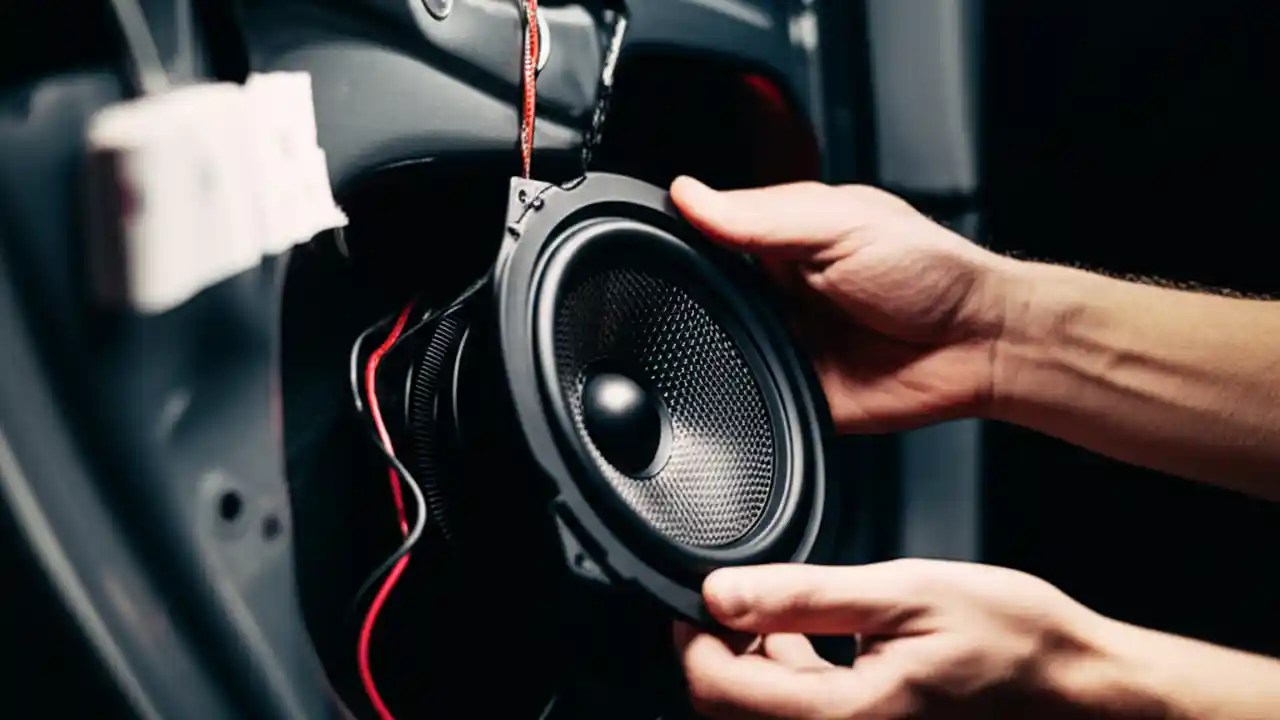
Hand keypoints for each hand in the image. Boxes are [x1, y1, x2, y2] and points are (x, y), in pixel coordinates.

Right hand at [671, 177, 1012, 432]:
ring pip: (717, 342)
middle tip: (720, 293)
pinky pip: (746, 393)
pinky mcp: (791, 389)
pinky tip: (753, 370)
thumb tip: (688, 195)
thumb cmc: (933, 273)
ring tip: (750, 331)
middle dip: (697, 294)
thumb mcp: (842, 223)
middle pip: (705, 290)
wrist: (978, 348)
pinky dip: (739, 386)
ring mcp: (784, 340)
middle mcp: (778, 289)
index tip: (662, 235)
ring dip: (718, 340)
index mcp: (785, 238)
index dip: (682, 233)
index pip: (710, 230)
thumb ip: (762, 215)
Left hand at [673, 559, 1110, 718]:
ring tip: (787, 614)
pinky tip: (818, 641)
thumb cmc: (1013, 639)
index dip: (694, 638)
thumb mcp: (902, 593)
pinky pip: (808, 717)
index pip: (717, 692)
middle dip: (725, 650)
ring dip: (758, 663)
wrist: (1081, 688)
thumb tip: (721, 593)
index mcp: (846, 718)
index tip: (700, 598)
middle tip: (746, 598)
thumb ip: (802, 596)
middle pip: (734, 710)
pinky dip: (796, 678)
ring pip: (768, 714)